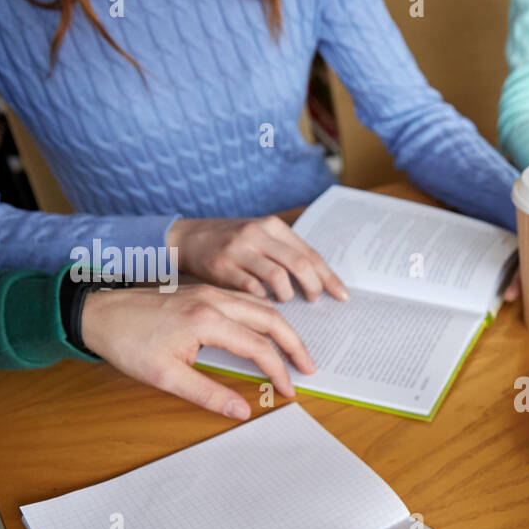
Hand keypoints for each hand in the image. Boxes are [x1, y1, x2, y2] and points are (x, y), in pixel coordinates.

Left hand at [81, 284, 315, 419]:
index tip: (289, 391)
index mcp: (206, 320)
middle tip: (309, 367)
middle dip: (295, 344)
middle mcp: (214, 300)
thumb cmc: (126, 343)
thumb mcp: (165, 376)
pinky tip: (268, 330)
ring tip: (294, 351)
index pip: (258, 347)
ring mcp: (210, 292)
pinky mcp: (204, 290)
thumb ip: (208, 394)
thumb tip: (242, 411)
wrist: (96, 312)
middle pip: (271, 318)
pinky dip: (266, 315)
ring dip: (283, 328)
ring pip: (261, 305)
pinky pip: (246, 299)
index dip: (278, 371)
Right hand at [168, 216, 348, 302]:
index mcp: (273, 226)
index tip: (342, 296)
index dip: (329, 277)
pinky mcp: (221, 266)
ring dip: (287, 295)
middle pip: (300, 264)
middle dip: (313, 288)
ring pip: (278, 277)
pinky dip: (262, 298)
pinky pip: (252, 288)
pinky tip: (263, 301)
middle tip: (314, 301)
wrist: (187, 237)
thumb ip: (285, 253)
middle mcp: (258, 234)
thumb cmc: (232, 243)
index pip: (310, 254)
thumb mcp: (260, 237)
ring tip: (285, 300)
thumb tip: (319, 281)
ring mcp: (239, 249)